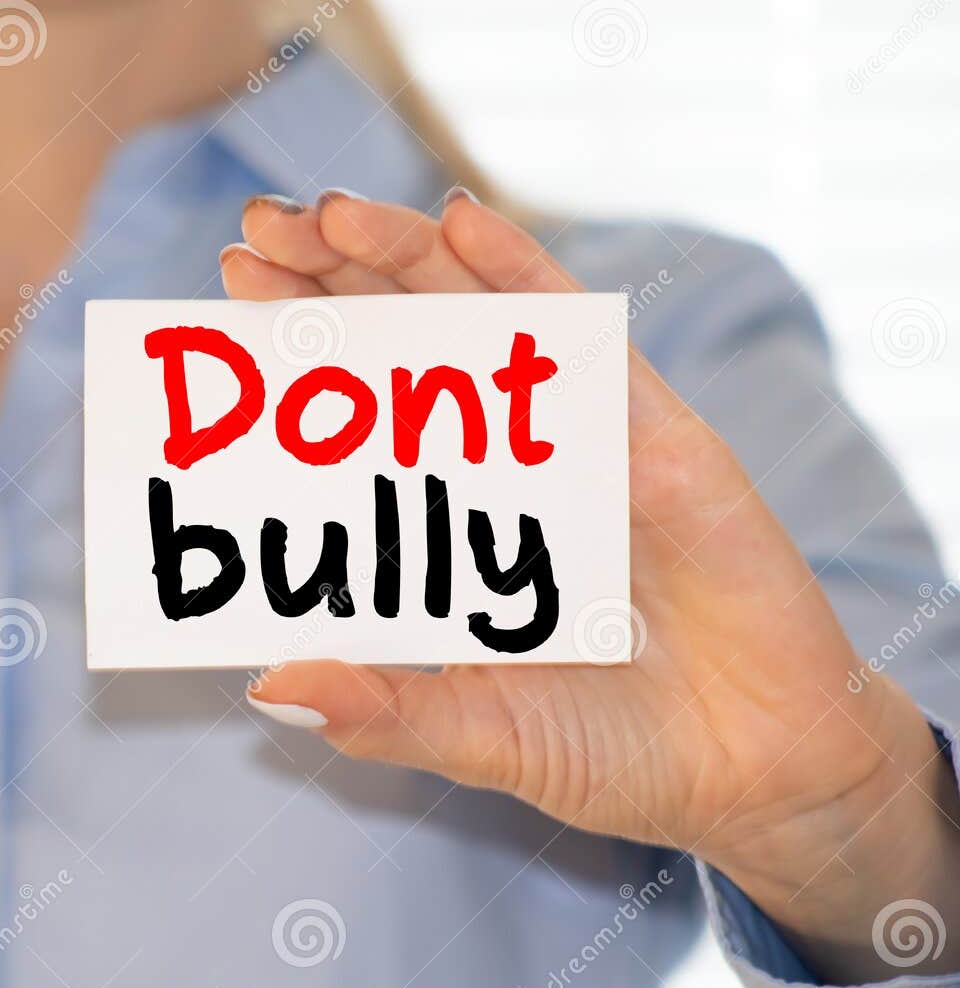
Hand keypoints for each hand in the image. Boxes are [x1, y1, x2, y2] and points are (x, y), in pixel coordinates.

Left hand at [221, 187, 959, 983]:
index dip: (293, 348)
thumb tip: (269, 689)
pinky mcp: (657, 437)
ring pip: (477, 322)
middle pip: (402, 341)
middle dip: (328, 278)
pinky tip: (465, 223)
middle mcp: (502, 462)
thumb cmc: (612, 752)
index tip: (229, 291)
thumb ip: (385, 712)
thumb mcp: (479, 737)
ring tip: (331, 215)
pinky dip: (523, 276)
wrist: (758, 773)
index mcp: (447, 517)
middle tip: (256, 233)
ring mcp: (578, 440)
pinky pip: (583, 341)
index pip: (355, 409)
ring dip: (404, 256)